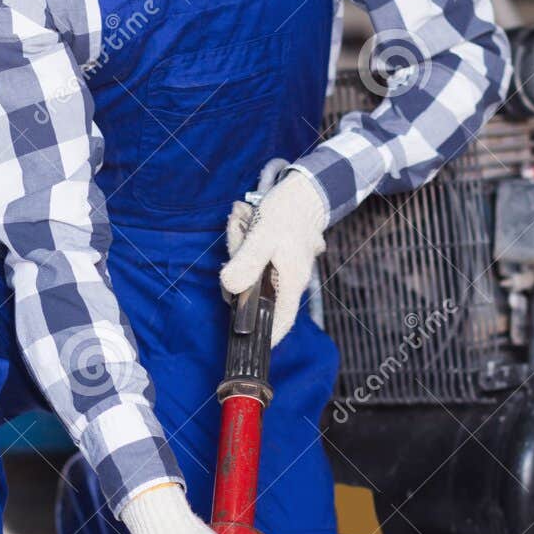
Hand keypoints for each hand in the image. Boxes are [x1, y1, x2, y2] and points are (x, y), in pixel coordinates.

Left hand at [220, 168, 327, 345]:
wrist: (305, 189)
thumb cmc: (288, 212)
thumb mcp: (263, 236)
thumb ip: (246, 263)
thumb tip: (229, 288)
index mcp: (290, 282)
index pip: (281, 322)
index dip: (265, 337)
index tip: (246, 345)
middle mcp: (290, 280)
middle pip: (256, 293)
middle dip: (238, 268)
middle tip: (238, 235)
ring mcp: (284, 268)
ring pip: (252, 271)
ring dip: (240, 246)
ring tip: (243, 219)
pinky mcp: (278, 256)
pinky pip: (255, 257)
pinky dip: (246, 241)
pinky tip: (245, 220)